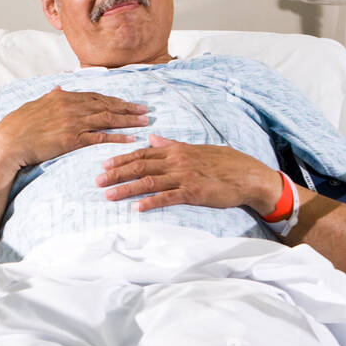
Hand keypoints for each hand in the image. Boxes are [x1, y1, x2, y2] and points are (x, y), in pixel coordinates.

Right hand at [0, 86, 149, 173]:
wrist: (9, 142)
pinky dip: (118, 137)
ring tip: (144, 121)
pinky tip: (131, 139)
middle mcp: (72, 106)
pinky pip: (101, 137)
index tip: (126, 102)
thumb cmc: (18, 125)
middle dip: (127, 107)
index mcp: (63, 96)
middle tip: (144, 110)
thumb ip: (50, 95)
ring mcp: (74, 122)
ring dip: (128, 120)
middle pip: (106, 105)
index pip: (95, 96)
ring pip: (108, 119)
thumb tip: (58, 86)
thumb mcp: (35, 104)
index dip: (113, 99)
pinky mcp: (73, 139)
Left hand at [95, 135, 280, 213]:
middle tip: (97, 181)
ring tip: (109, 195)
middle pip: (140, 166)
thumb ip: (172, 144)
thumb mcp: (196, 149)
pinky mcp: (193, 193)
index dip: (122, 159)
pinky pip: (167, 198)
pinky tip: (137, 208)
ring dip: (126, 188)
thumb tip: (153, 137)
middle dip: (116, 173)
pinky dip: (151, 202)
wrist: (248, 175)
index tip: (104, 165)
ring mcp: (184, 177)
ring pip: (149, 182)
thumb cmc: (224, 163)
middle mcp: (177, 161)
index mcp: (176, 149)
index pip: (143, 152)